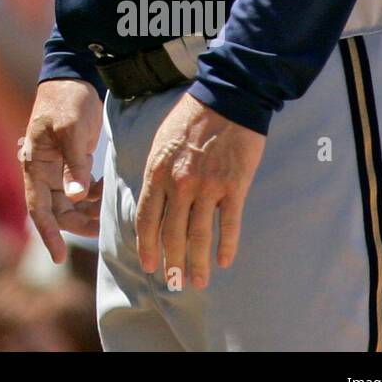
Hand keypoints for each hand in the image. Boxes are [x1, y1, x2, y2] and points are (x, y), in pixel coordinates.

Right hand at [22, 78, 102, 263]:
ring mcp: (57, 168)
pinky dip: (93, 196)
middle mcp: (43, 171)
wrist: (73, 76)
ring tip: (110, 208)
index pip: (38, 208)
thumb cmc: (66, 100)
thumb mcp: (71, 130)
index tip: (58, 258)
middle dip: (80, 223)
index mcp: (35, 164)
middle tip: (106, 225)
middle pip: (58, 211)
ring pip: (71, 204)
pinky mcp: (71, 163)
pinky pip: (80, 190)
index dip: (47, 234)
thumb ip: (74, 163)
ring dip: (89, 211)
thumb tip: (76, 196)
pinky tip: (107, 190)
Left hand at [135, 92, 265, 289]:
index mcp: (157, 172)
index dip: (147, 245)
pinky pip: (229, 223)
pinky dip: (226, 245)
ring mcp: (207, 186)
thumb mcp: (161, 142)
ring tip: (197, 281)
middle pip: (172, 233)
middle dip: (171, 262)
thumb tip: (154, 201)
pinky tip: (224, 261)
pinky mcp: (234, 186)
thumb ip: (157, 173)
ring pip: (199, 234)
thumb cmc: (191, 118)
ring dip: (197, 262)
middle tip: (174, 283)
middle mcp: (179, 183)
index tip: (148, 265)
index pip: (147, 218)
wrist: (226, 98)